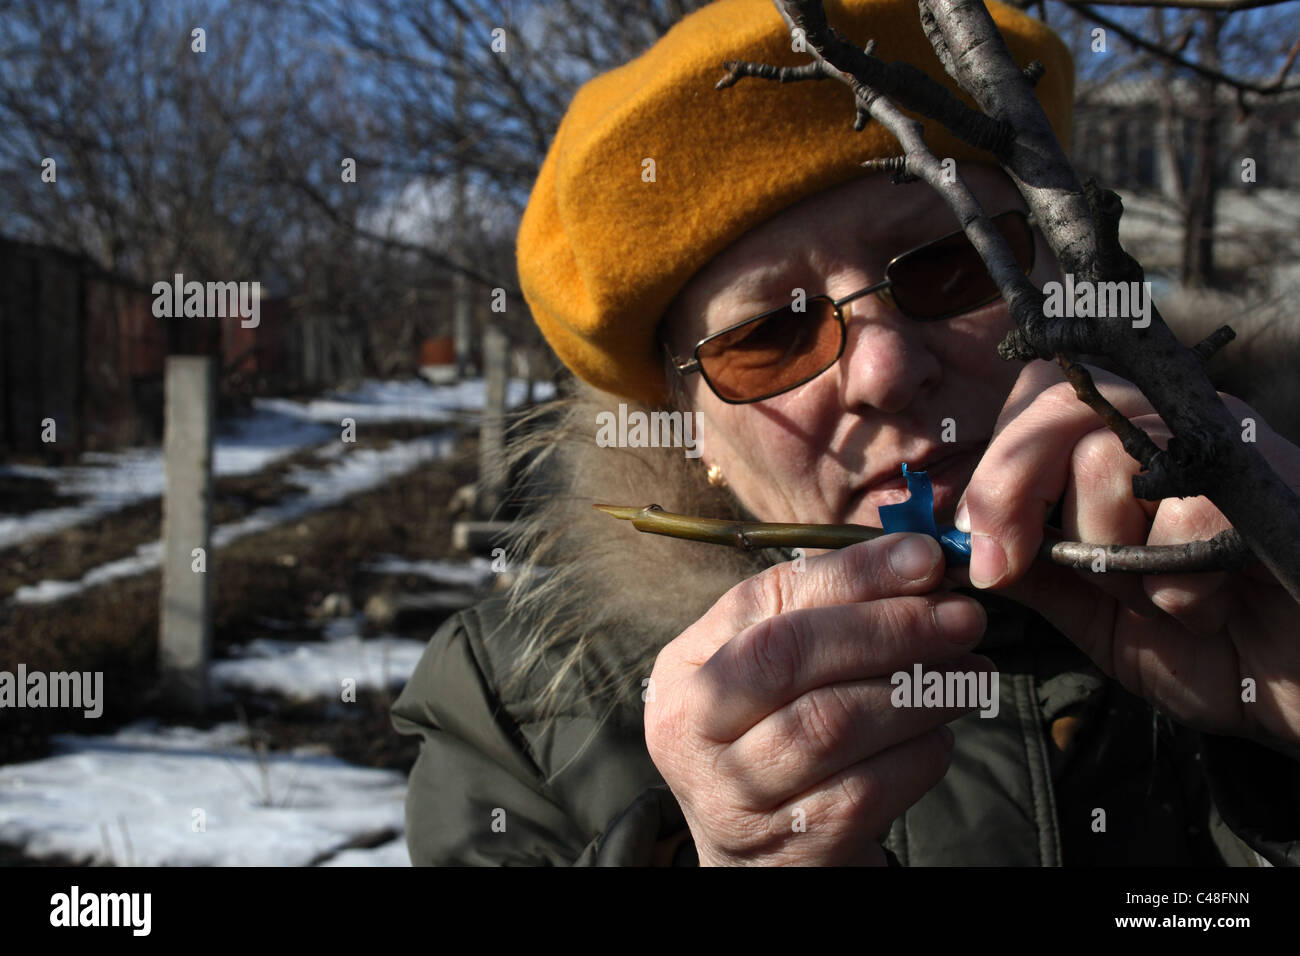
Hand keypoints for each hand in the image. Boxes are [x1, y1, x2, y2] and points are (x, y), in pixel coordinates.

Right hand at [644, 533, 988, 864]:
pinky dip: (919, 754)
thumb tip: (917, 558)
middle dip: (888, 628)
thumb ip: (824, 614)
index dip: (850, 574)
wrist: (757, 862)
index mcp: (683, 672)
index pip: (763, 602)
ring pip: (832, 724)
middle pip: (789, 658)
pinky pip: (868, 790)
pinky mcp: (790, 852)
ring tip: (969, 674)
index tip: (925, 557)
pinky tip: (941, 734)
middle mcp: (691, 734)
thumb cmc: (773, 740)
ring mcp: (734, 798)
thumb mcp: (770, 676)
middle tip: (962, 617)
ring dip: (917, 690)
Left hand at [950, 359, 1299, 756]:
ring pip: (1104, 463)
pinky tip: (1215, 606)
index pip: (1035, 405)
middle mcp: (1171, 427)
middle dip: (1013, 496)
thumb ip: (1032, 568)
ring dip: (1114, 561)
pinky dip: (1181, 588)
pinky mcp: (1267, 479)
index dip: (993, 472)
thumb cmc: (1213, 646)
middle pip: (1054, 411)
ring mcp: (1223, 446)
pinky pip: (1185, 512)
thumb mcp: (1094, 612)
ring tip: (1162, 599)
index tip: (978, 551)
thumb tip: (948, 541)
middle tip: (1009, 564)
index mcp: (1123, 445)